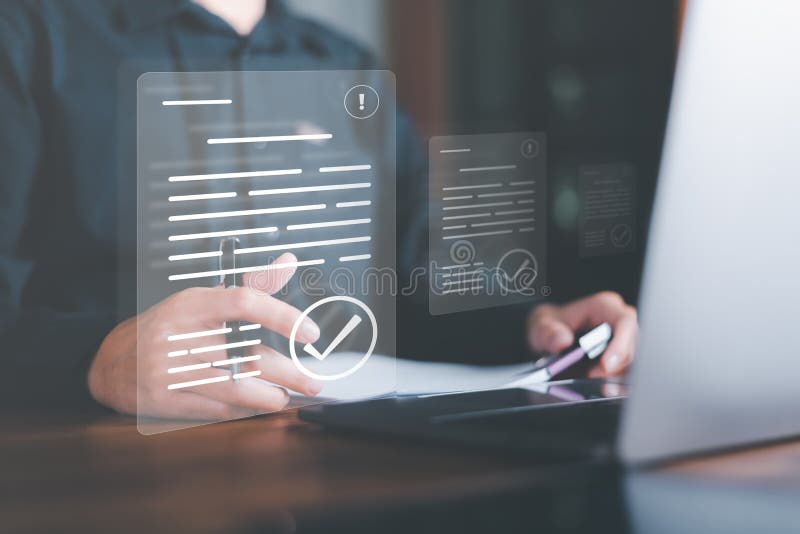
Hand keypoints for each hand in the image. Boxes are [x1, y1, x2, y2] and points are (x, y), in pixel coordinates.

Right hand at [87, 253, 322, 418]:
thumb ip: (250, 286)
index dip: (281, 316)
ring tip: (286, 397)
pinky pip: (215, 409)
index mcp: (193, 304)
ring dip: (268, 397)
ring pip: (234, 388)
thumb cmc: (167, 328)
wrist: (110, 362)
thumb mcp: (202, 300)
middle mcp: (181, 335)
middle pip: (246, 355)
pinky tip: (257, 407)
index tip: (310, 333)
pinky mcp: (164, 399)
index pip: (244, 302)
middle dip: (287, 372)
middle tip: (312, 382)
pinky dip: (242, 410)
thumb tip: (289, 262)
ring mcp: (170, 369)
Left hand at [527, 291, 637, 376]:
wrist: (549, 336)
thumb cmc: (550, 325)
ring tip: (586, 378)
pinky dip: (610, 381)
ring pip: (630, 363)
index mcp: (604, 306)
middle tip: (590, 377)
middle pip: (631, 346)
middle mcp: (619, 322)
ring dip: (611, 376)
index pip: (624, 322)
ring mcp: (623, 341)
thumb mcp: (541, 325)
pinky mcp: (620, 358)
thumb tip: (563, 341)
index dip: (621, 344)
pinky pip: (623, 373)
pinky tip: (594, 384)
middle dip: (613, 366)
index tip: (606, 366)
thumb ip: (548, 332)